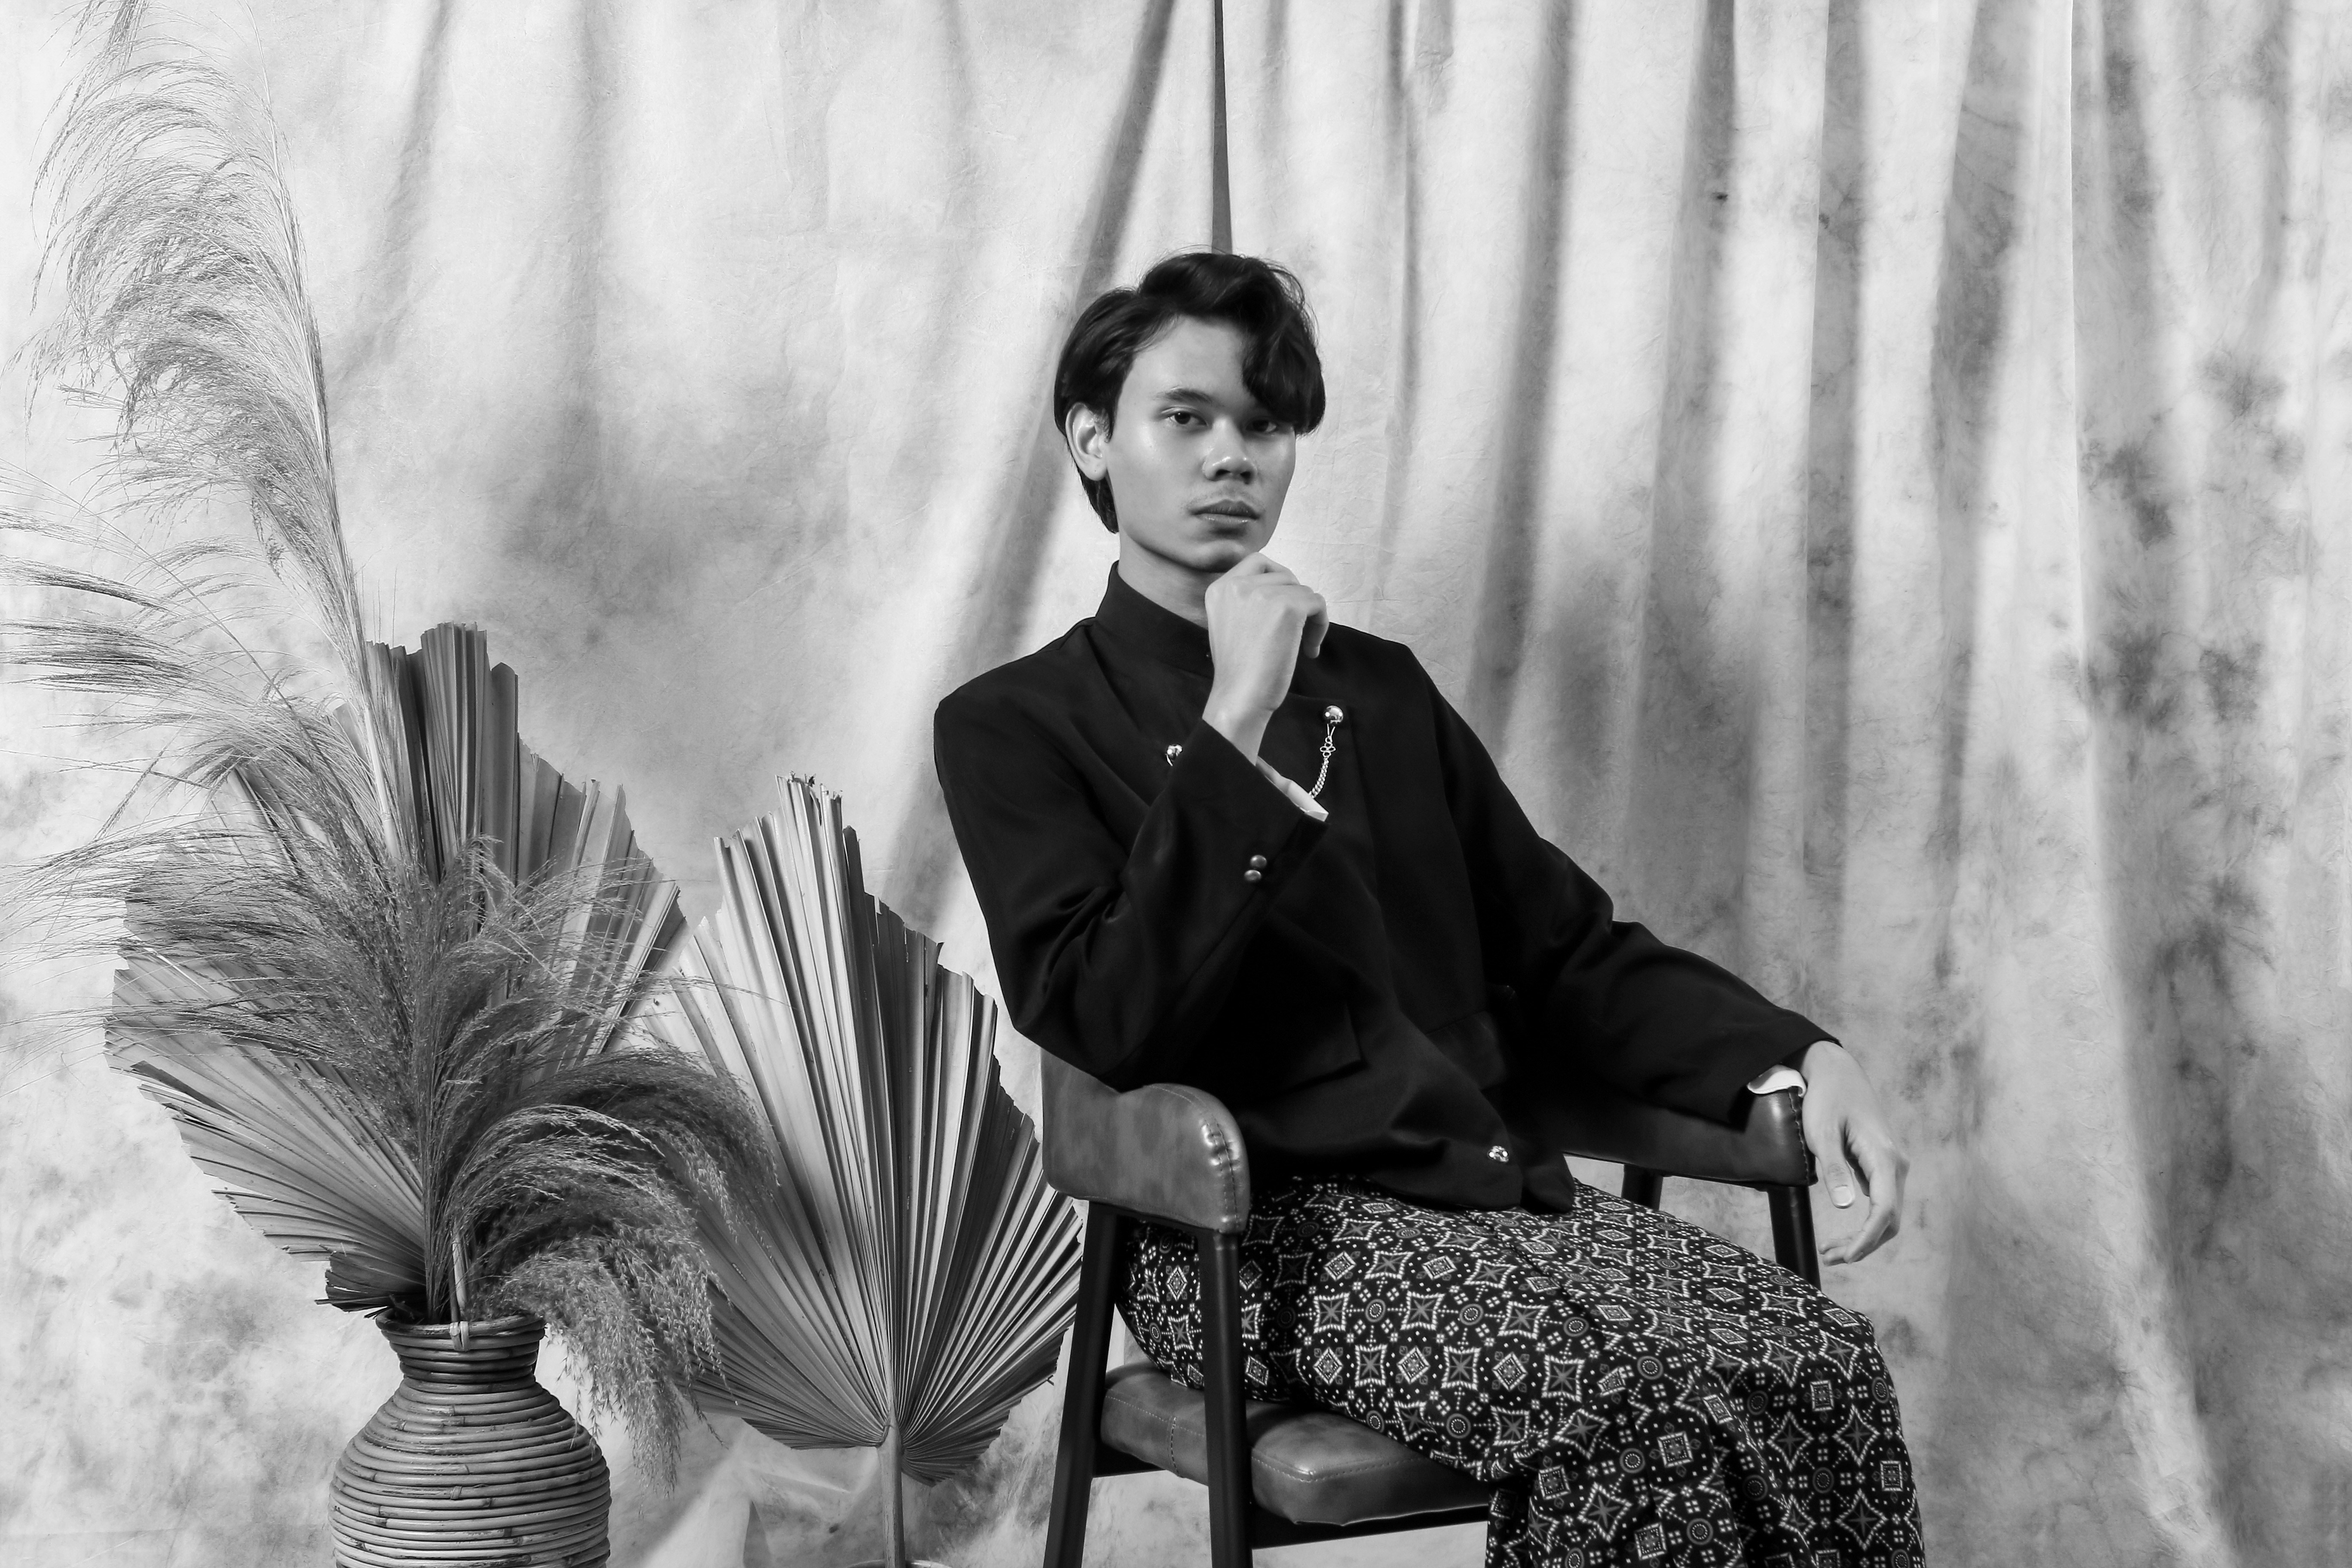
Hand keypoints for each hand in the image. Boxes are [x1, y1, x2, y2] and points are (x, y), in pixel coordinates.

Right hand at [1201, 553, 1327, 759]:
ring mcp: (1261, 593)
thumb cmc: (1240, 671)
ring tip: (1301, 646)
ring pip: (1303, 591)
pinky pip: (1317, 603)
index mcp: (1220, 588)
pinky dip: (1320, 626)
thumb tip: (1286, 588)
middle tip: (1295, 631)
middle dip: (1295, 601)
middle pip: (1284, 575)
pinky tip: (1309, 651)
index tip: (1285, 606)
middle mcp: (1237, 584)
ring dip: (1309, 617)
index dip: (1278, 579)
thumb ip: (1248, 601)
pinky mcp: (1286, 607)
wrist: (1240, 697)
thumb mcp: (1231, 624)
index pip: (1257, 562)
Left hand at [1795, 1041, 1907, 1264]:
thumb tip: (1844, 1206)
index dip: (1867, 1239)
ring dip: (1864, 1238)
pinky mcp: (1882, 1168)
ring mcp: (1892, 1167)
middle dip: (1863, 1245)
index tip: (1846, 1257)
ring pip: (1887, 1215)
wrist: (1839, 1074)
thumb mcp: (1822, 1132)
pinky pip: (1881, 1204)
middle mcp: (1896, 1165)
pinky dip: (1865, 1224)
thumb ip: (1833, 1168)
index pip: (1884, 1211)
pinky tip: (1841, 1235)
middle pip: (1889, 1219)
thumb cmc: (1828, 1100)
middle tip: (1828, 1258)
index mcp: (1884, 1157)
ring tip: (1830, 1252)